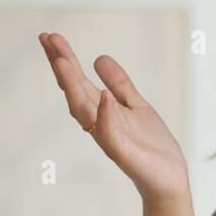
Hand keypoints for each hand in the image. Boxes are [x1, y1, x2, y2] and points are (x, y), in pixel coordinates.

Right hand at [38, 32, 189, 205]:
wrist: (168, 179)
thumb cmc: (150, 145)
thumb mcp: (136, 105)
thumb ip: (119, 84)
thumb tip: (99, 58)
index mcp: (102, 110)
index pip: (78, 81)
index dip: (64, 59)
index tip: (49, 36)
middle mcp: (100, 123)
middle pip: (75, 91)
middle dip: (62, 65)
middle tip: (47, 38)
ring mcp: (109, 138)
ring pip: (85, 110)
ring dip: (73, 86)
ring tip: (64, 61)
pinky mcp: (124, 153)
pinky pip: (110, 133)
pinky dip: (106, 115)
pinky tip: (104, 96)